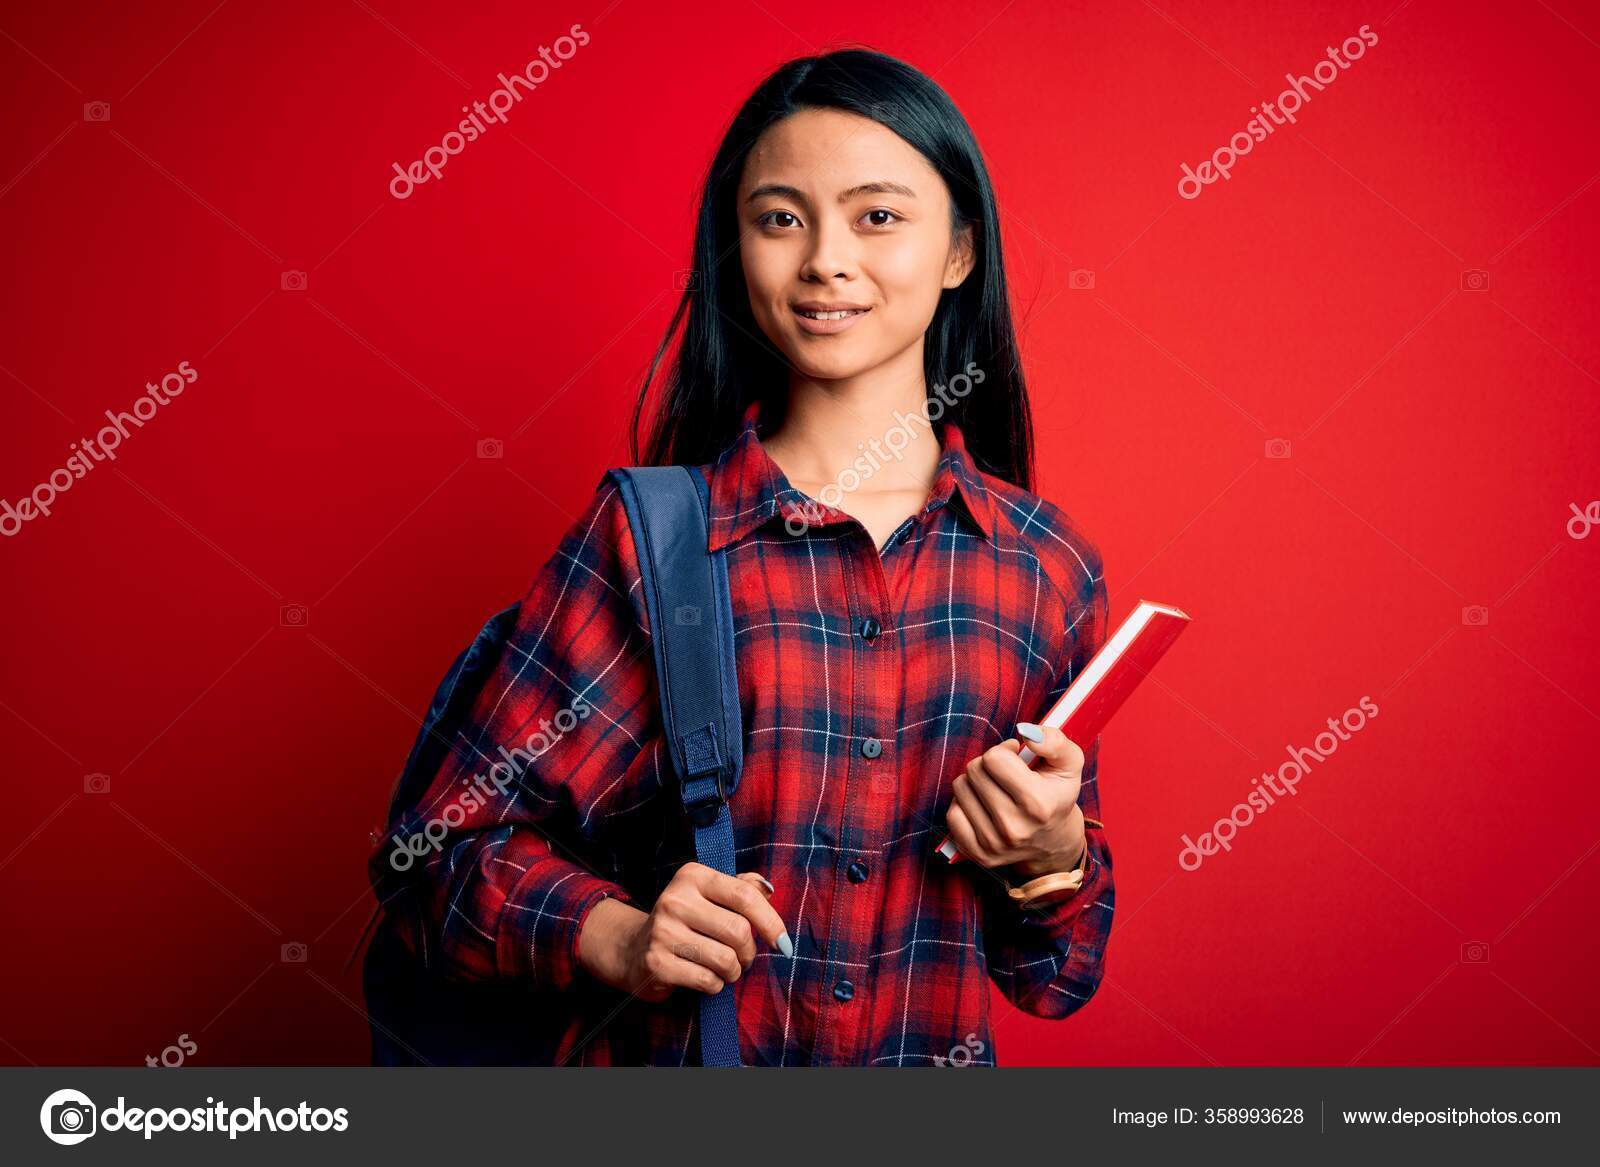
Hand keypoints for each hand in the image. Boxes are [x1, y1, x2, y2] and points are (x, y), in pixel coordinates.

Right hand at [577, 864, 790, 1000]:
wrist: (635, 949)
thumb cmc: (686, 921)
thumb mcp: (710, 896)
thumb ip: (742, 888)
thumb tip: (769, 889)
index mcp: (693, 876)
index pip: (745, 895)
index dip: (771, 922)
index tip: (783, 942)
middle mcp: (675, 899)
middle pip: (738, 931)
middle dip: (749, 952)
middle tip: (742, 957)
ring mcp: (663, 931)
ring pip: (725, 959)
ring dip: (732, 971)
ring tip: (724, 968)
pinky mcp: (657, 963)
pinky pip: (708, 981)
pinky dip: (715, 985)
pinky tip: (706, 978)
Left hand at [943, 722, 1086, 879]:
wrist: (1052, 843)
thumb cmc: (1057, 795)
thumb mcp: (1069, 764)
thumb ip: (1055, 741)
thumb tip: (1026, 732)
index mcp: (1038, 804)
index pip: (993, 759)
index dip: (1003, 751)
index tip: (1016, 759)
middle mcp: (1014, 828)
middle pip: (974, 770)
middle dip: (988, 765)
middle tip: (1005, 776)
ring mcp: (994, 844)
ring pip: (960, 788)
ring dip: (975, 783)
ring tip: (996, 790)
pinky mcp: (978, 854)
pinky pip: (952, 814)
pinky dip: (964, 804)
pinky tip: (983, 806)